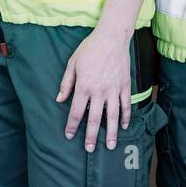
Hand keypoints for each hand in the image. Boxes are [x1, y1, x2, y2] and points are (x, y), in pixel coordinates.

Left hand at [57, 27, 132, 150]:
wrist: (111, 38)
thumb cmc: (89, 49)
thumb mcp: (72, 64)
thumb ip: (66, 83)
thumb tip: (59, 100)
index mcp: (84, 86)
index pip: (77, 112)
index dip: (72, 126)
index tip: (70, 135)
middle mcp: (99, 91)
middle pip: (95, 119)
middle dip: (91, 136)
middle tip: (90, 149)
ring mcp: (114, 90)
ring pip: (113, 116)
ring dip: (111, 132)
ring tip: (110, 146)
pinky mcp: (125, 86)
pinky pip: (126, 105)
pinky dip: (126, 117)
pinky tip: (124, 126)